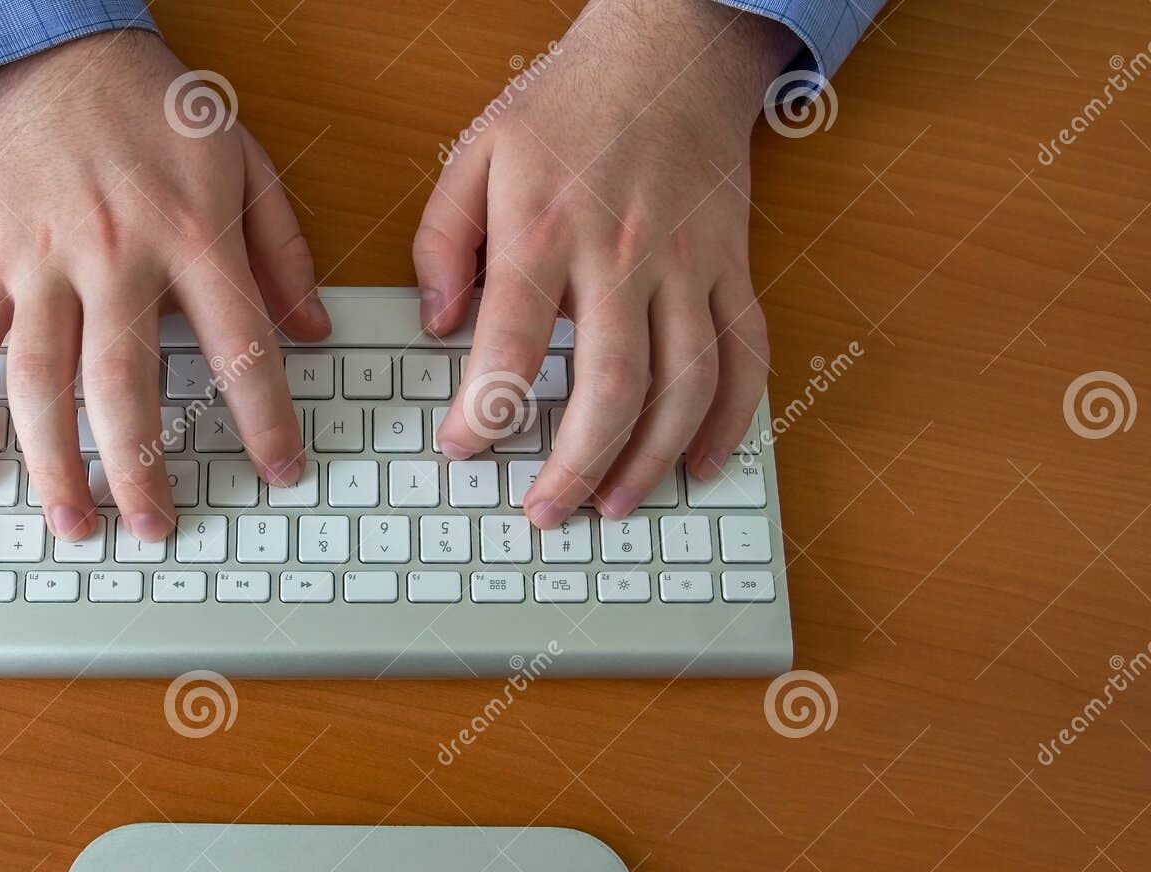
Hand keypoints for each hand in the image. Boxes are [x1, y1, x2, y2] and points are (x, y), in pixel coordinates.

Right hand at [0, 31, 328, 540]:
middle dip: (142, 469)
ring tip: (75, 525)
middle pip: (125, 385)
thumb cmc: (155, 109)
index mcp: (191, 234)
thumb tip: (313, 331)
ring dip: (54, 463)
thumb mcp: (244, 162)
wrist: (54, 46)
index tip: (281, 471)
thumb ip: (281, 250)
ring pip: (39, 380)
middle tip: (156, 528)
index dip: (266, 419)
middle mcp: (114, 256)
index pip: (240, 347)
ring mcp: (41, 262)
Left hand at [414, 0, 797, 528]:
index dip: (485, 412)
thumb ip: (443, 241)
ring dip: (651, 460)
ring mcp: (687, 266)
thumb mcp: (475, 152)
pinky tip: (702, 463)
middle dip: (575, 465)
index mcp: (547, 231)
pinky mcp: (730, 269)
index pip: (512, 345)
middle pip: (609, 386)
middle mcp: (623, 255)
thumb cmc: (567, 106)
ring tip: (615, 506)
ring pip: (683, 385)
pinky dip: (730, 419)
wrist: (671, 49)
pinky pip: (745, 355)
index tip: (462, 448)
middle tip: (545, 512)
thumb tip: (436, 325)